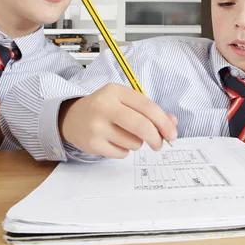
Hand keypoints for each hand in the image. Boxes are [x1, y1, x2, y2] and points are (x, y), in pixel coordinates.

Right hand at [59, 83, 177, 158]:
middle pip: (141, 126)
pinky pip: (122, 153)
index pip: (147, 107)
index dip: (164, 122)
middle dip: (156, 138)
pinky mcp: (92, 144)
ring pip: (133, 142)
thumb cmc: (105, 109)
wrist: (72, 118)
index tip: (172, 134)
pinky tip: (113, 142)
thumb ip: (149, 111)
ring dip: (136, 143)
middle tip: (159, 145)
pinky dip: (124, 151)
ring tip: (124, 135)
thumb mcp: (125, 102)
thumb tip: (172, 123)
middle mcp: (104, 106)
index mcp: (116, 91)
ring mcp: (97, 126)